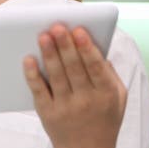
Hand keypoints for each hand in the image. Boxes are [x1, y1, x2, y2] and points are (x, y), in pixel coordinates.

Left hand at [23, 24, 126, 147]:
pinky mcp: (48, 114)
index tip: (79, 30)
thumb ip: (110, 74)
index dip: (87, 48)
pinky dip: (33, 75)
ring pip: (56, 76)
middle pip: (74, 69)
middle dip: (65, 46)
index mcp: (106, 94)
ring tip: (43, 36)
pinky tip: (29, 59)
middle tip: (57, 27)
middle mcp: (87, 101)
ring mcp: (66, 108)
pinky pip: (39, 91)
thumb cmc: (104, 120)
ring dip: (49, 54)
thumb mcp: (119, 99)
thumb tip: (97, 47)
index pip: (96, 68)